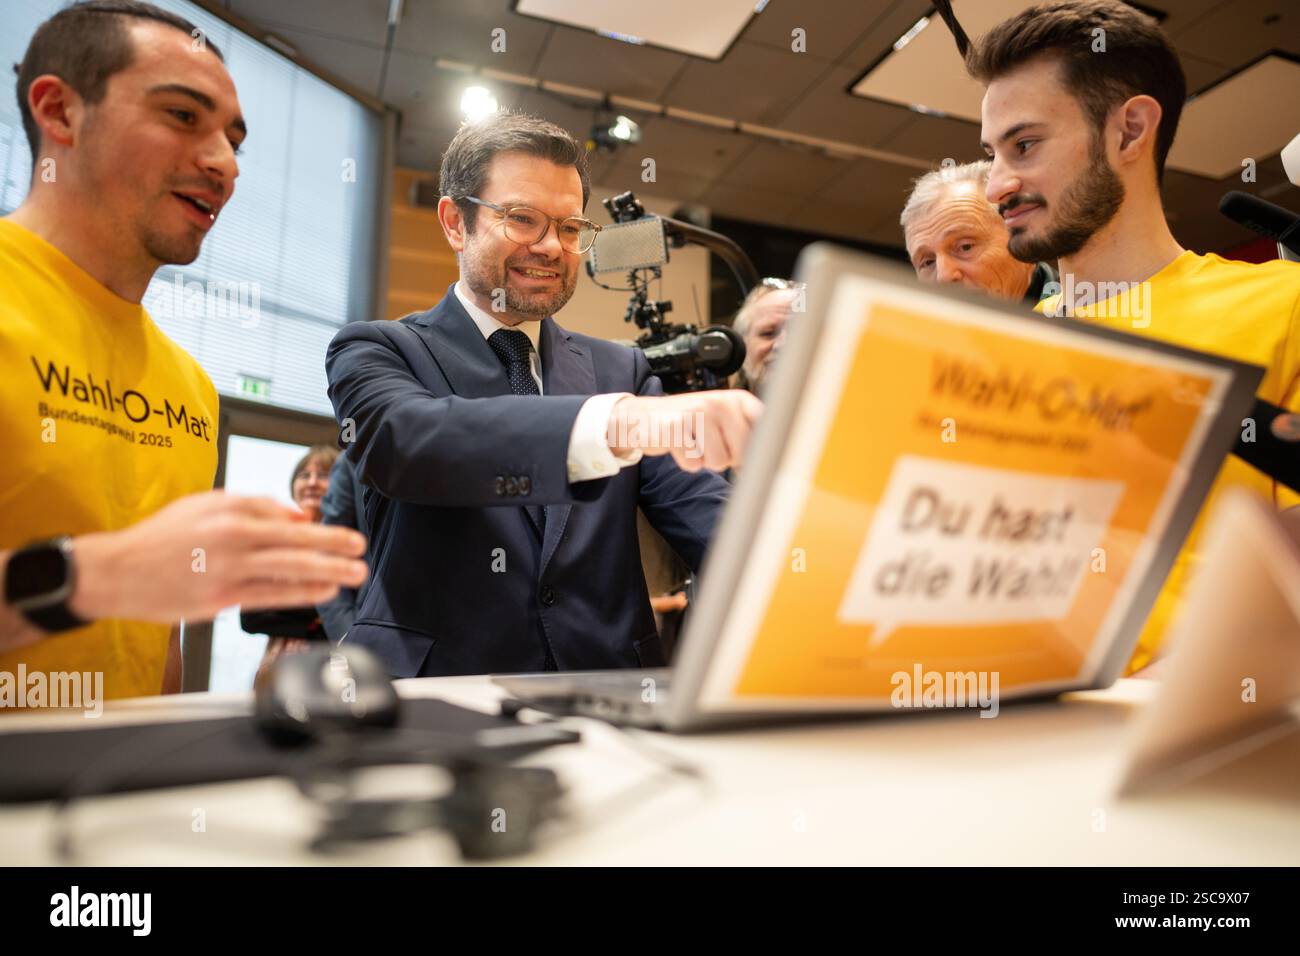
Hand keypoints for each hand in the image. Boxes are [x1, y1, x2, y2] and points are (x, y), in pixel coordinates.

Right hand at [69, 491, 367, 623]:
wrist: (116, 570)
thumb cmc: (162, 536)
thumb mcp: (205, 504)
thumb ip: (253, 506)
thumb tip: (299, 515)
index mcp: (230, 514)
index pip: (287, 521)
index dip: (321, 531)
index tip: (346, 537)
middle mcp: (232, 540)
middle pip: (295, 543)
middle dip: (334, 547)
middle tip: (361, 550)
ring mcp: (227, 571)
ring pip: (287, 570)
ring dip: (327, 572)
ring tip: (354, 574)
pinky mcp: (219, 598)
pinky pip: (268, 595)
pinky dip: (299, 592)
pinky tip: (323, 591)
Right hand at [607, 390, 762, 471]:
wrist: (644, 416)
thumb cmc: (689, 422)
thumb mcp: (722, 420)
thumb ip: (748, 435)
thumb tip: (770, 466)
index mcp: (736, 400)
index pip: (765, 429)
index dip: (761, 450)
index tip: (755, 459)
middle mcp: (719, 402)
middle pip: (742, 453)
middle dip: (728, 458)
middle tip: (710, 445)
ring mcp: (696, 413)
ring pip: (718, 462)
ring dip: (705, 460)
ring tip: (693, 443)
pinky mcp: (675, 428)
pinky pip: (694, 464)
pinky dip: (686, 462)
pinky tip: (679, 446)